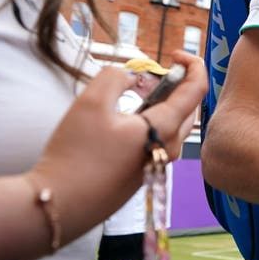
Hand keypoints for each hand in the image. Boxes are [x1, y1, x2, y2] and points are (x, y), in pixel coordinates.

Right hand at [28, 50, 206, 239]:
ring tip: (136, 93)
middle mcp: (169, 149)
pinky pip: (158, 141)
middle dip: (177, 86)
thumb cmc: (76, 154)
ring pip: (173, 126)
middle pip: (188, 109)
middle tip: (151, 74)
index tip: (176, 54)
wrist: (61, 205)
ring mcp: (157, 165)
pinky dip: (150, 123)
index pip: (197, 91)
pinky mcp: (143, 175)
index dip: (193, 66)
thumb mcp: (90, 103)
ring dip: (162, 105)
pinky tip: (124, 120)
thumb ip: (114, 78)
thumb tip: (130, 77)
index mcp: (165, 129)